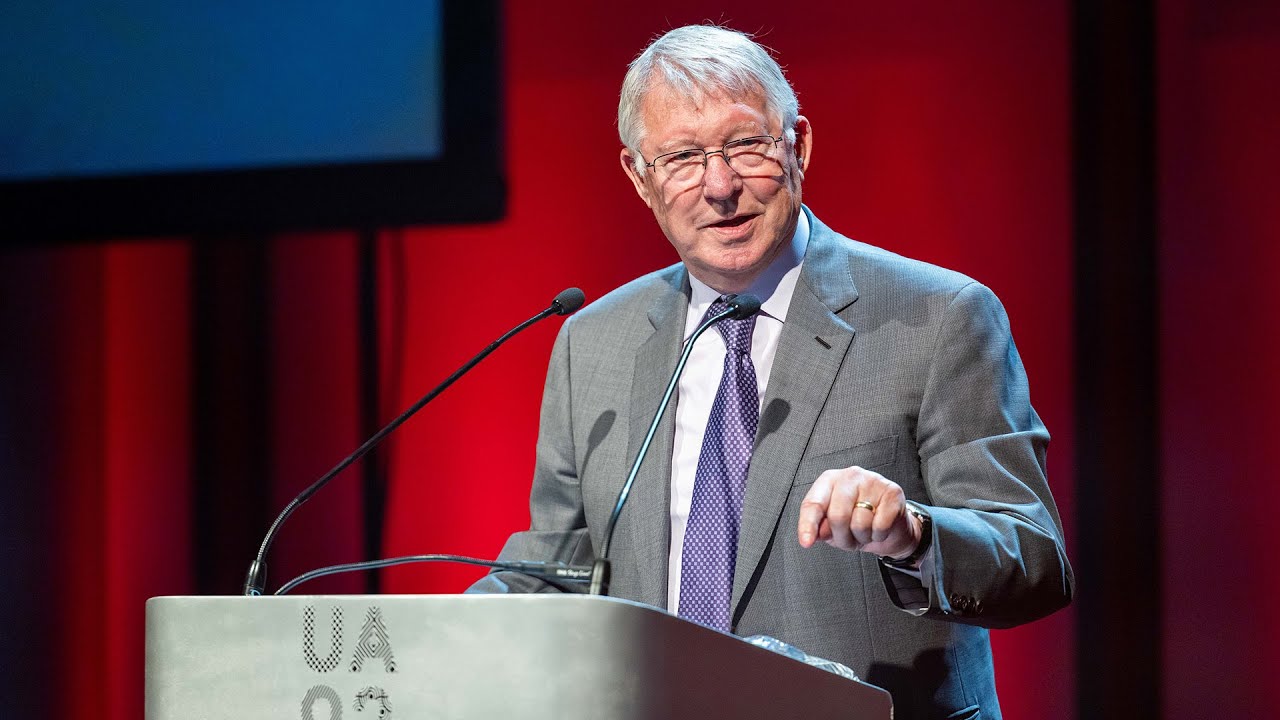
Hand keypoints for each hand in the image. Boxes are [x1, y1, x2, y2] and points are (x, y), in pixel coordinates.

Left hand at [797, 466, 921, 560]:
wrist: (891, 524)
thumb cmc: (858, 519)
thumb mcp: (833, 526)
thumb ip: (821, 527)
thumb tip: (815, 534)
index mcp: (830, 480)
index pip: (814, 503)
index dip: (808, 524)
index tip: (806, 542)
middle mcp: (850, 476)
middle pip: (838, 516)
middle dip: (842, 537)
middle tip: (848, 539)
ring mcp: (873, 481)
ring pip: (860, 523)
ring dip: (862, 538)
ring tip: (865, 532)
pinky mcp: (892, 492)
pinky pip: (880, 526)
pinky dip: (878, 535)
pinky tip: (878, 528)